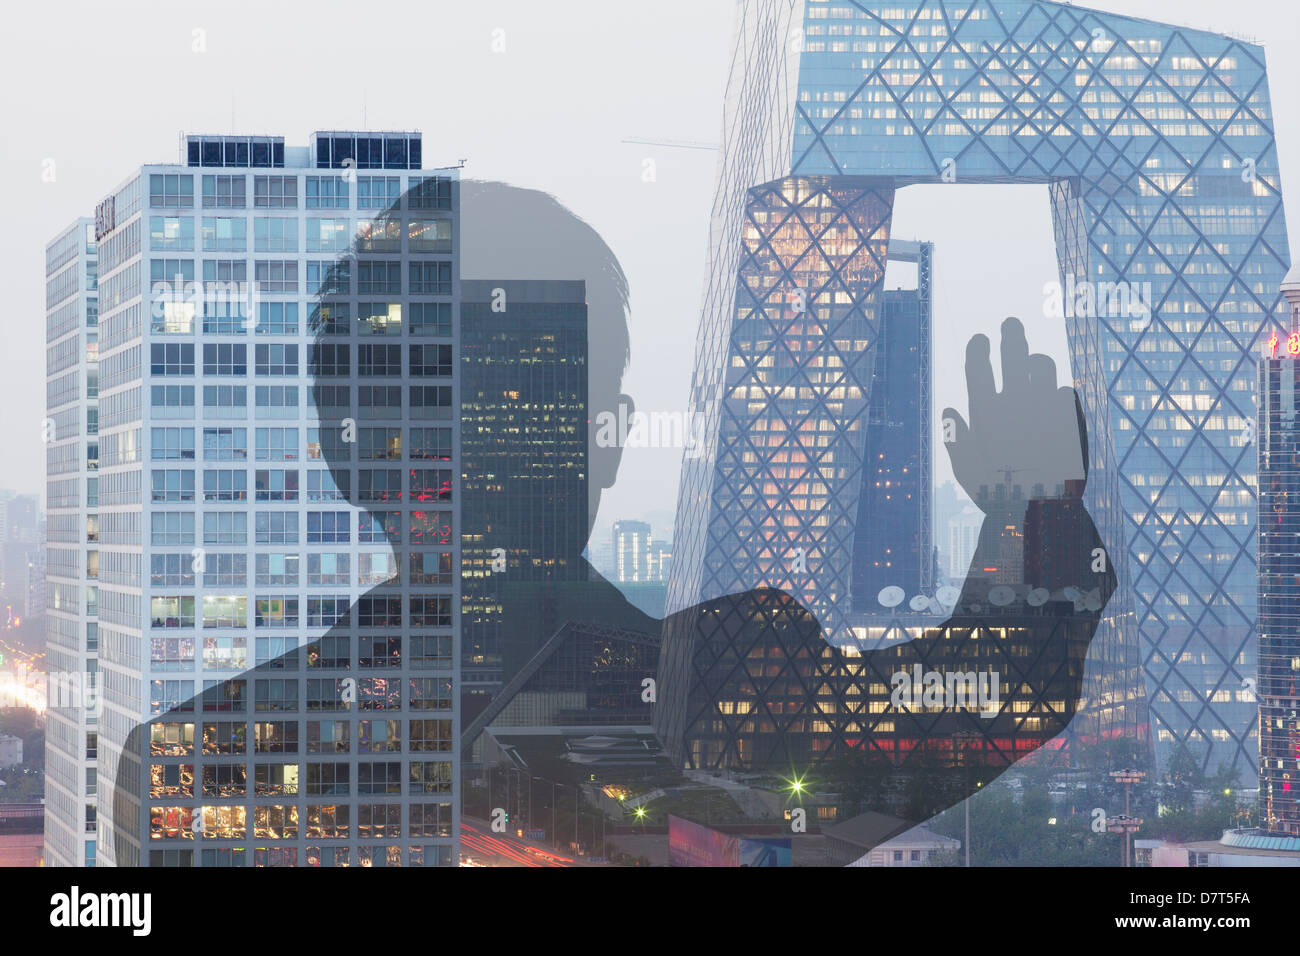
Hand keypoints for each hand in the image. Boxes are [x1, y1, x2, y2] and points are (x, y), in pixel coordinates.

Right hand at [942, 317, 1084, 504]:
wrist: (1044, 513)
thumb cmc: (997, 495)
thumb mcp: (965, 472)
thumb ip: (955, 438)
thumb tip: (950, 411)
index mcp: (986, 412)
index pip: (978, 366)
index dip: (978, 348)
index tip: (980, 339)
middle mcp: (1016, 402)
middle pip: (1014, 354)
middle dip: (1011, 335)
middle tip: (1011, 324)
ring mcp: (1046, 406)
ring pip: (1044, 366)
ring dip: (1036, 361)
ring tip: (1034, 362)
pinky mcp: (1071, 417)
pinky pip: (1065, 392)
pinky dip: (1057, 393)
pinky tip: (1053, 399)